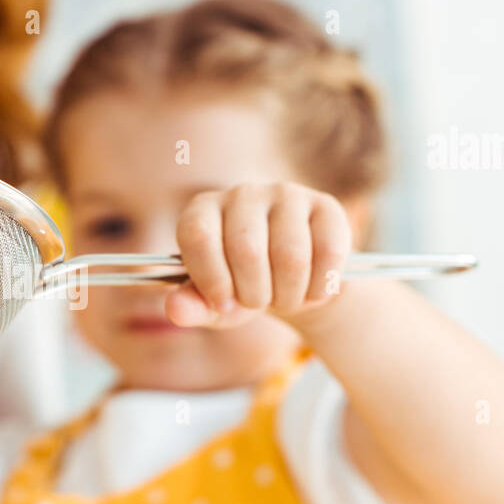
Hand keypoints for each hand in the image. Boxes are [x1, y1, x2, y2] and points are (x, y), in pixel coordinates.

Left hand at [167, 181, 352, 328]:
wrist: (293, 283)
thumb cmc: (242, 289)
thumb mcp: (214, 304)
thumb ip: (191, 307)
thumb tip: (174, 309)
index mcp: (203, 211)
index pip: (198, 236)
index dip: (211, 278)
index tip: (222, 303)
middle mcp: (242, 194)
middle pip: (246, 249)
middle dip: (254, 293)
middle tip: (258, 302)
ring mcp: (286, 194)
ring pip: (291, 256)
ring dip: (289, 295)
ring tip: (285, 299)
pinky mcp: (325, 205)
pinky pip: (328, 253)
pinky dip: (320, 286)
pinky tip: (312, 289)